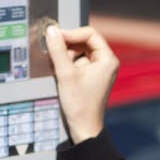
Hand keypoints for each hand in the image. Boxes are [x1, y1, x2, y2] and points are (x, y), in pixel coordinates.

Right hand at [45, 25, 119, 143]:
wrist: (83, 128)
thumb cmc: (80, 105)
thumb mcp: (65, 73)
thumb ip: (57, 49)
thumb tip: (51, 30)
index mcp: (107, 59)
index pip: (90, 34)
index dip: (72, 33)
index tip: (56, 37)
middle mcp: (106, 63)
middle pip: (84, 42)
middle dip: (68, 46)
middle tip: (54, 52)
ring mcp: (99, 70)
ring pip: (80, 52)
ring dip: (66, 56)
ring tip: (58, 67)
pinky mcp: (91, 78)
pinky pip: (79, 63)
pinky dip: (68, 64)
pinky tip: (61, 74)